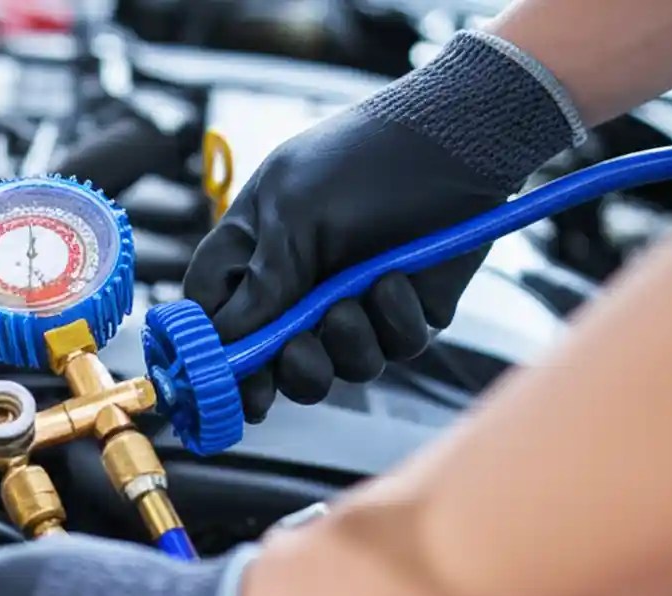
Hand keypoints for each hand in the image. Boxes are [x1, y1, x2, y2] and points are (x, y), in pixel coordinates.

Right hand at [184, 112, 511, 421]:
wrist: (455, 140)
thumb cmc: (359, 160)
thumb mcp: (293, 213)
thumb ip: (260, 282)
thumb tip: (226, 340)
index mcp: (255, 256)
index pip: (216, 319)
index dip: (216, 354)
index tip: (223, 378)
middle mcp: (301, 289)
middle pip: (276, 365)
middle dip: (286, 370)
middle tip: (295, 352)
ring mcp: (355, 305)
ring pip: (339, 368)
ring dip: (344, 343)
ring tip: (353, 301)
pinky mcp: (407, 314)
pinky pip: (396, 349)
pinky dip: (394, 320)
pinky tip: (397, 279)